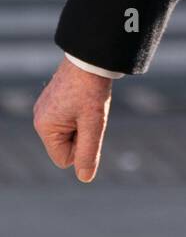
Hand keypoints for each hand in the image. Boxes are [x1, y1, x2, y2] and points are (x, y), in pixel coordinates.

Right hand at [33, 57, 112, 181]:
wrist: (91, 57)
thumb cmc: (92, 90)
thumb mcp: (93, 123)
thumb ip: (88, 152)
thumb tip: (85, 178)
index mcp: (44, 127)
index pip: (64, 160)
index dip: (82, 148)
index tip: (89, 124)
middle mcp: (40, 119)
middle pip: (66, 146)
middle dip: (82, 134)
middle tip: (90, 112)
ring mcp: (46, 109)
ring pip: (70, 133)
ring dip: (83, 123)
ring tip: (88, 103)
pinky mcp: (54, 101)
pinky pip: (70, 120)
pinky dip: (81, 113)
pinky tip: (85, 98)